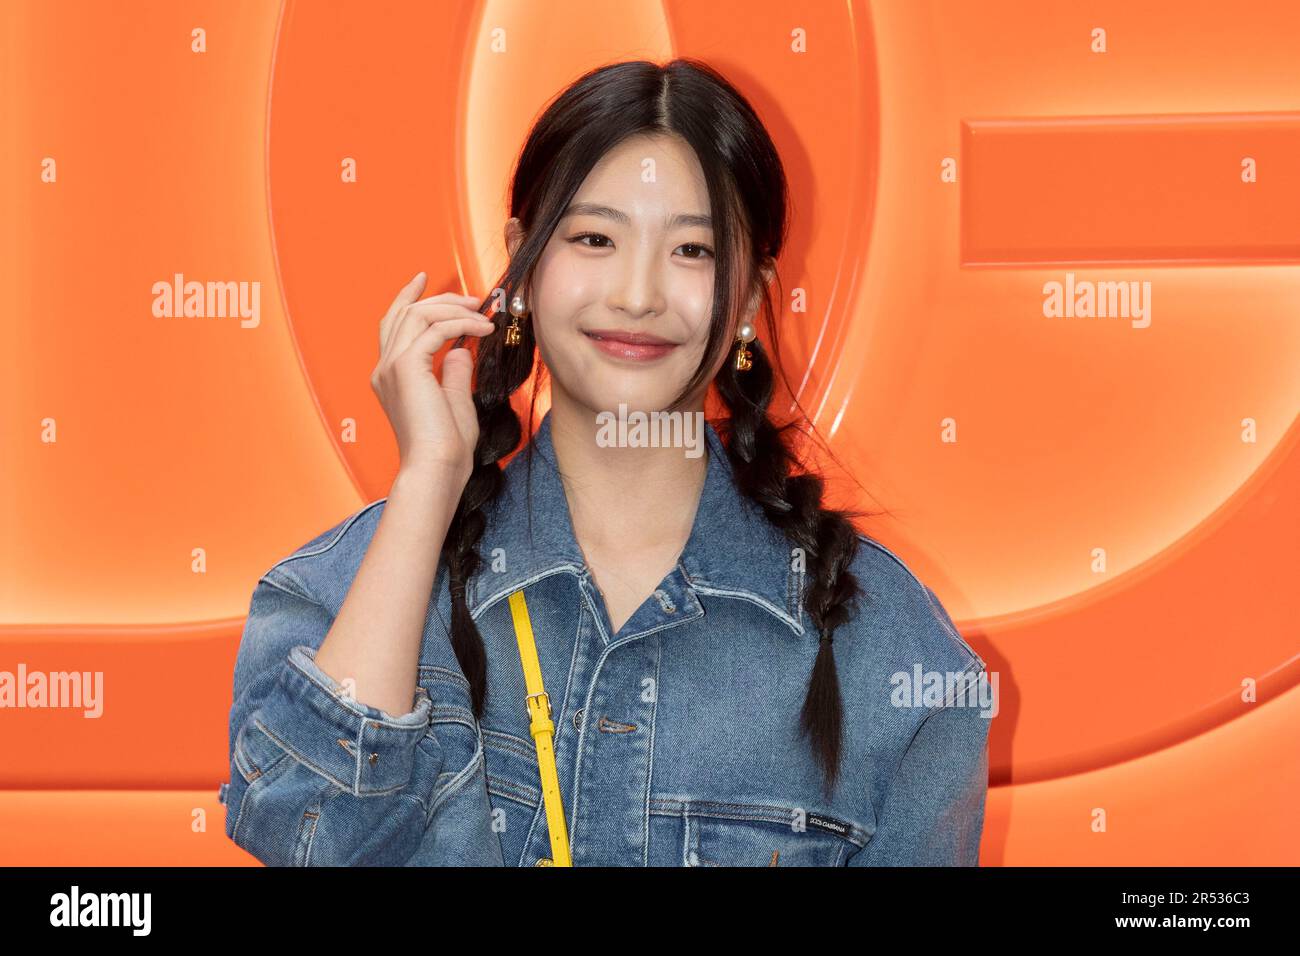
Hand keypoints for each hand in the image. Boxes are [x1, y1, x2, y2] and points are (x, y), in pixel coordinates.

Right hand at [371, 272, 494, 484]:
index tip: (424, 278)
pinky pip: (435, 329)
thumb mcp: (454, 400)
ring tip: (483, 315)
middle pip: (406, 313)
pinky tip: (483, 329)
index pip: (394, 324)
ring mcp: (392, 366)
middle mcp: (385, 368)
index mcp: (390, 376)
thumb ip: (454, 372)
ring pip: (419, 315)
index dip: (408, 297)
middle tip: (473, 299)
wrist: (437, 468)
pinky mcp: (406, 367)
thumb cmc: (446, 446)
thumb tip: (461, 349)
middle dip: (440, 299)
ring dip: (455, 309)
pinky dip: (461, 324)